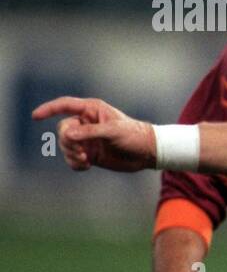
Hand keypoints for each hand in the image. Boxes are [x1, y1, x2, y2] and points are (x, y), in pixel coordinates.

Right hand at [31, 96, 155, 172]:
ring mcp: (87, 139)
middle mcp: (86, 123)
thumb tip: (67, 134)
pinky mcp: (89, 153)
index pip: (65, 106)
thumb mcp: (113, 131)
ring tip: (85, 160)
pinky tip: (87, 166)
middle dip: (68, 142)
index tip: (35, 116)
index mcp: (92, 110)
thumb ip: (90, 132)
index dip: (49, 109)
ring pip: (65, 145)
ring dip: (71, 154)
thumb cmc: (134, 135)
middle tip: (81, 152)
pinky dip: (75, 164)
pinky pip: (72, 158)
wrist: (146, 152)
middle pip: (62, 129)